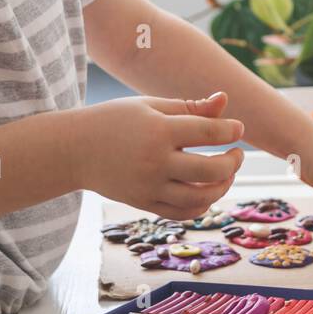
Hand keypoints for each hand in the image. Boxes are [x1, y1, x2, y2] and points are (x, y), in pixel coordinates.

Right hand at [73, 91, 243, 218]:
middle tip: (238, 153)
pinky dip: (202, 205)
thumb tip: (225, 101)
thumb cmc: (115, 120)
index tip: (238, 128)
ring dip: (223, 187)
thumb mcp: (150, 106)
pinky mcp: (143, 202)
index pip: (209, 132)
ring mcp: (149, 186)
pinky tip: (208, 190)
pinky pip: (181, 212)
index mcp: (158, 130)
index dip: (231, 131)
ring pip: (200, 197)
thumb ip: (190, 107)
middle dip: (233, 162)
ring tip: (227, 173)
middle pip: (211, 170)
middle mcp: (155, 161)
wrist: (74, 149)